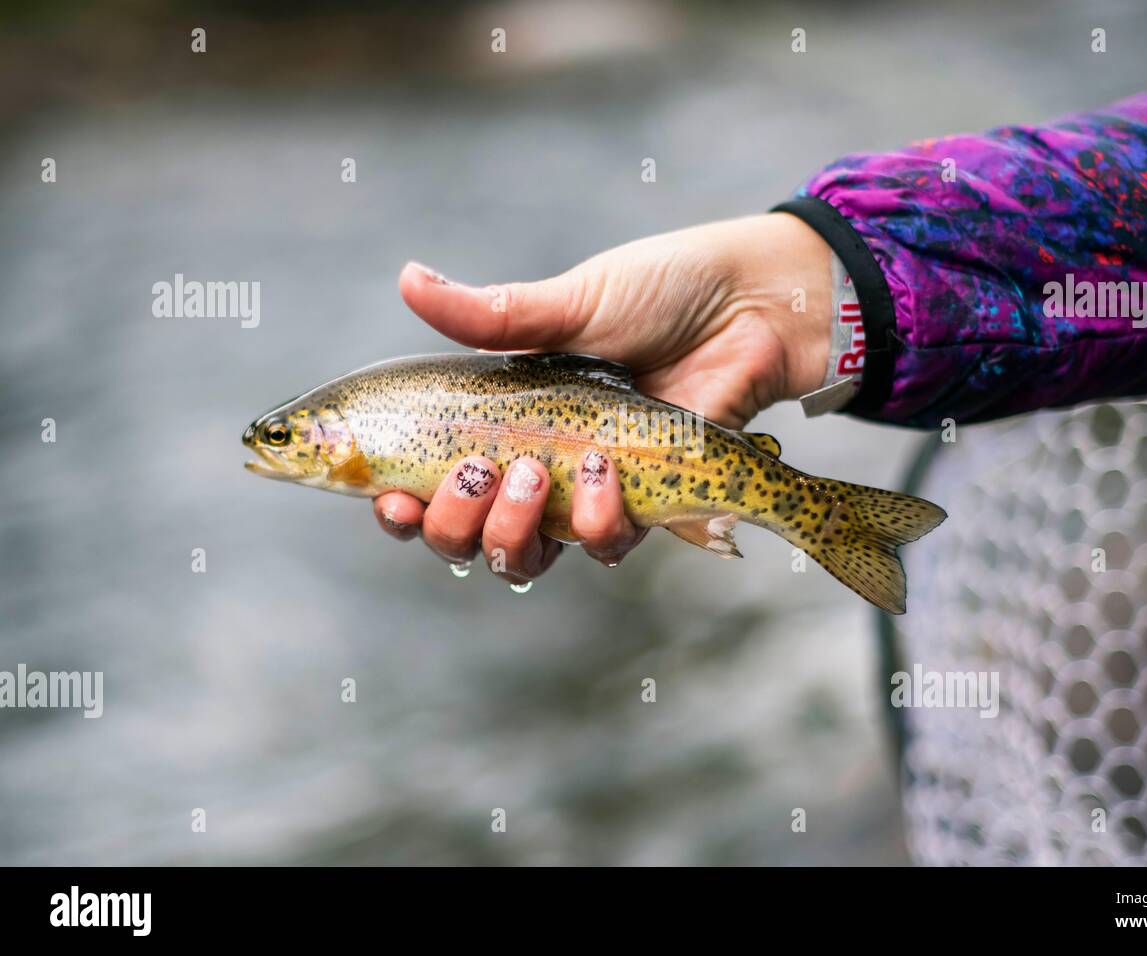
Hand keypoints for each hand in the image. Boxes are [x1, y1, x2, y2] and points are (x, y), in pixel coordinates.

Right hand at [374, 212, 833, 582]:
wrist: (749, 304)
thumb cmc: (659, 293)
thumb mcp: (568, 304)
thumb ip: (491, 315)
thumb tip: (408, 280)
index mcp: (502, 421)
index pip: (428, 484)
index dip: (399, 508)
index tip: (388, 496)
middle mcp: (536, 467)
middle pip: (466, 539)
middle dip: (454, 523)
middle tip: (477, 473)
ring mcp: (587, 493)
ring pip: (526, 559)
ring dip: (513, 532)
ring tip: (530, 474)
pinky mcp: (645, 506)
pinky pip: (605, 545)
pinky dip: (596, 521)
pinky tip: (605, 472)